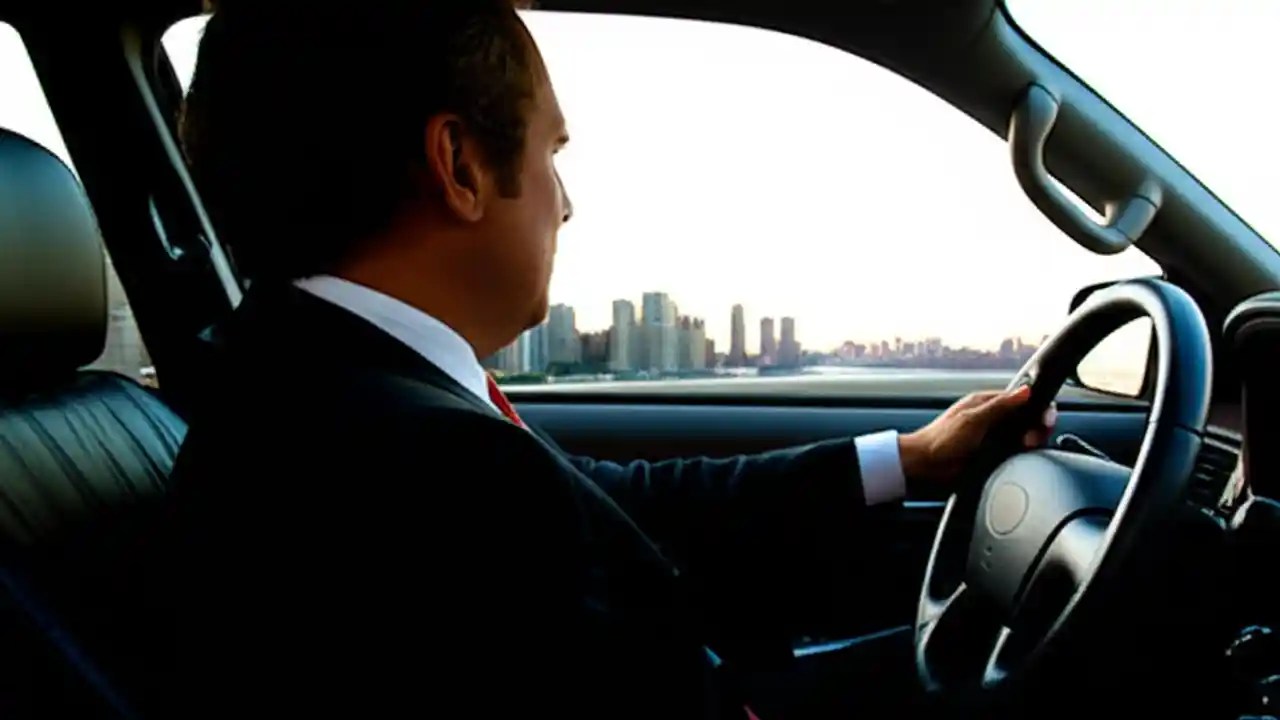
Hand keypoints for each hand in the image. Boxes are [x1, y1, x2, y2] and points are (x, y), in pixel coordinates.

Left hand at [898, 385, 1056, 486]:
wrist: (924, 468)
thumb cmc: (940, 440)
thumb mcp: (973, 420)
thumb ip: (1000, 406)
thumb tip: (1026, 391)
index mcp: (986, 404)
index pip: (1023, 399)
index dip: (1038, 409)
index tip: (1043, 422)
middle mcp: (992, 419)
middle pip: (1028, 419)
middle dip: (1036, 428)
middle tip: (1030, 441)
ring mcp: (993, 438)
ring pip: (1024, 437)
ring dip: (1030, 443)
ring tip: (1025, 449)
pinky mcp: (992, 456)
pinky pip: (1015, 454)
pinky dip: (1022, 455)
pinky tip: (1020, 459)